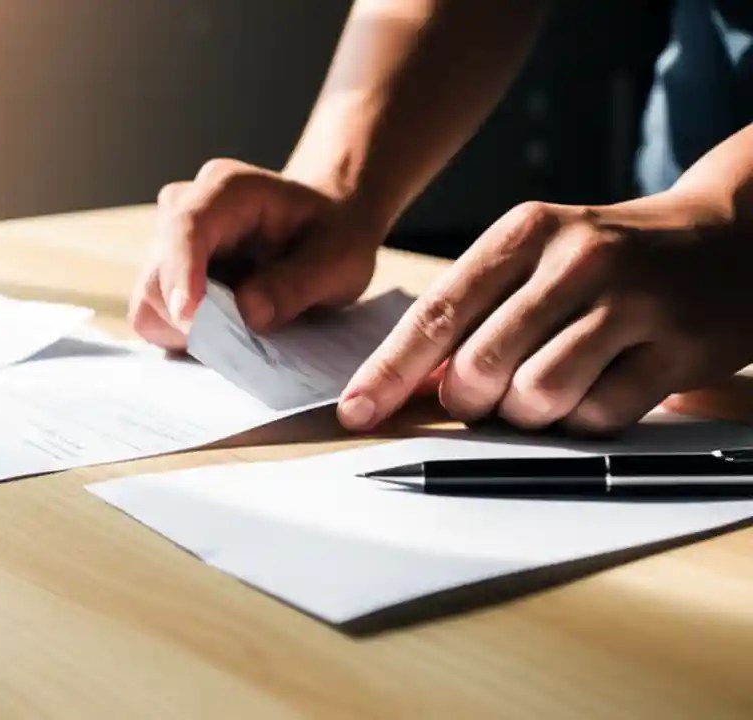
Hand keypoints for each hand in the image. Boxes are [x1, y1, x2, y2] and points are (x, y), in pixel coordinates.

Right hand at [128, 159, 386, 349]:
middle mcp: (183, 208)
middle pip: (156, 273)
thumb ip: (296, 283)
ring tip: (240, 329)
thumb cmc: (332, 236)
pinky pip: (152, 316)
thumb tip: (248, 312)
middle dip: (190, 317)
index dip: (183, 275)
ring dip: (186, 330)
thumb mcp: (339, 259)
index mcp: (227, 189)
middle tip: (244, 339)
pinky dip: (182, 335)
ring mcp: (167, 242)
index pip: (186, 228)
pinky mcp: (163, 275)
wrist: (320, 229)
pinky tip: (224, 327)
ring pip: (148, 300)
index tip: (191, 318)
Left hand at [339, 192, 752, 433]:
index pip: (437, 312)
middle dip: (469, 402)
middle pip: (481, 364)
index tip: (356, 412)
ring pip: (538, 396)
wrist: (728, 239)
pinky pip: (599, 416)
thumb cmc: (608, 259)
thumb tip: (409, 384)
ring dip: (527, 415)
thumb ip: (474, 311)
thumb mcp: (537, 257)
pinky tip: (597, 389)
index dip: (390, 371)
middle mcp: (576, 259)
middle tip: (486, 399)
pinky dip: (582, 421)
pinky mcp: (678, 349)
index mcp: (525, 233)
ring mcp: (632, 303)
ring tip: (547, 390)